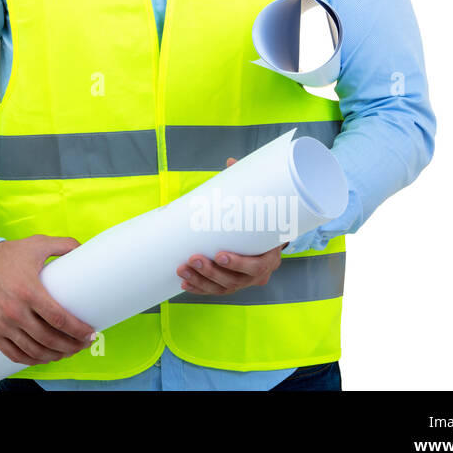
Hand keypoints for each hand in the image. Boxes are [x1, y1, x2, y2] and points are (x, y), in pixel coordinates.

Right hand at [0, 235, 97, 365]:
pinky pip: (14, 354)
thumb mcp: (36, 244)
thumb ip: (63, 245)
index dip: (78, 330)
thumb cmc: (4, 254)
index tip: (90, 333)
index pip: (59, 319)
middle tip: (82, 343)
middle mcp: (14, 311)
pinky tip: (43, 357)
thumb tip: (84, 249)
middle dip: (71, 346)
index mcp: (28, 290)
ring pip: (34, 350)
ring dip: (55, 355)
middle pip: (50, 339)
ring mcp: (1, 324)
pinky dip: (31, 360)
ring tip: (67, 351)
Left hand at [177, 156, 288, 295]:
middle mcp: (260, 273)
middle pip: (236, 280)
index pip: (257, 265)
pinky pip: (216, 291)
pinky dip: (200, 288)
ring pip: (223, 287)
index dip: (238, 263)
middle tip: (192, 258)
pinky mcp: (234, 285)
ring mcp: (246, 282)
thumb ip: (245, 185)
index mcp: (270, 255)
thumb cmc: (262, 220)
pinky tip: (185, 283)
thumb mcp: (259, 204)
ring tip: (182, 269)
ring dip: (201, 280)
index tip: (219, 253)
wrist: (270, 238)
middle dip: (211, 271)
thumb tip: (230, 161)